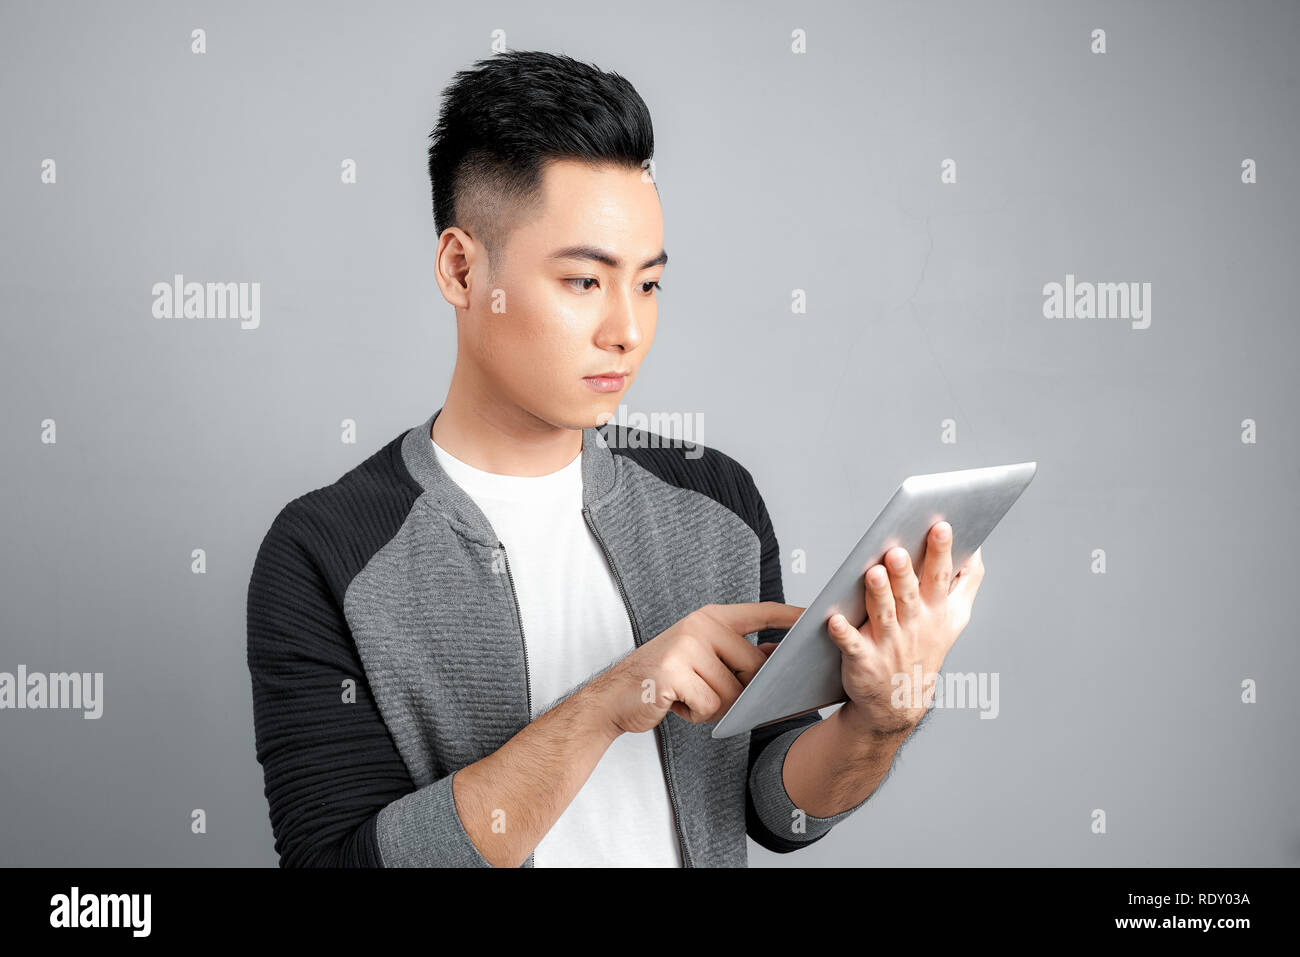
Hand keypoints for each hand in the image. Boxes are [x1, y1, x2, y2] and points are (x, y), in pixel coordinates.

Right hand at [588, 601, 801, 734]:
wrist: (615, 697)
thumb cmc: (665, 680)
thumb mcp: (701, 658)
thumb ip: (736, 655)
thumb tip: (776, 660)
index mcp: (710, 617)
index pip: (760, 612)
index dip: (790, 617)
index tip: (815, 616)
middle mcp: (700, 625)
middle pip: (752, 668)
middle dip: (738, 692)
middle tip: (704, 692)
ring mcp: (686, 646)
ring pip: (733, 692)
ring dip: (714, 707)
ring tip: (686, 696)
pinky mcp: (674, 672)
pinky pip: (710, 705)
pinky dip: (696, 715)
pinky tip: (676, 703)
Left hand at [826, 521, 984, 736]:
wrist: (900, 701)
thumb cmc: (925, 644)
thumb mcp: (955, 616)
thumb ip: (966, 580)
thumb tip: (975, 544)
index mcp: (936, 610)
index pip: (941, 576)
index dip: (942, 551)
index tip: (941, 526)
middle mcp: (915, 625)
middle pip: (910, 593)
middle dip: (906, 572)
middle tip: (898, 550)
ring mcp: (889, 644)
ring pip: (883, 614)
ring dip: (879, 594)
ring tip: (874, 573)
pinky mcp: (863, 659)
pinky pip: (852, 644)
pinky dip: (842, 634)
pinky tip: (833, 620)